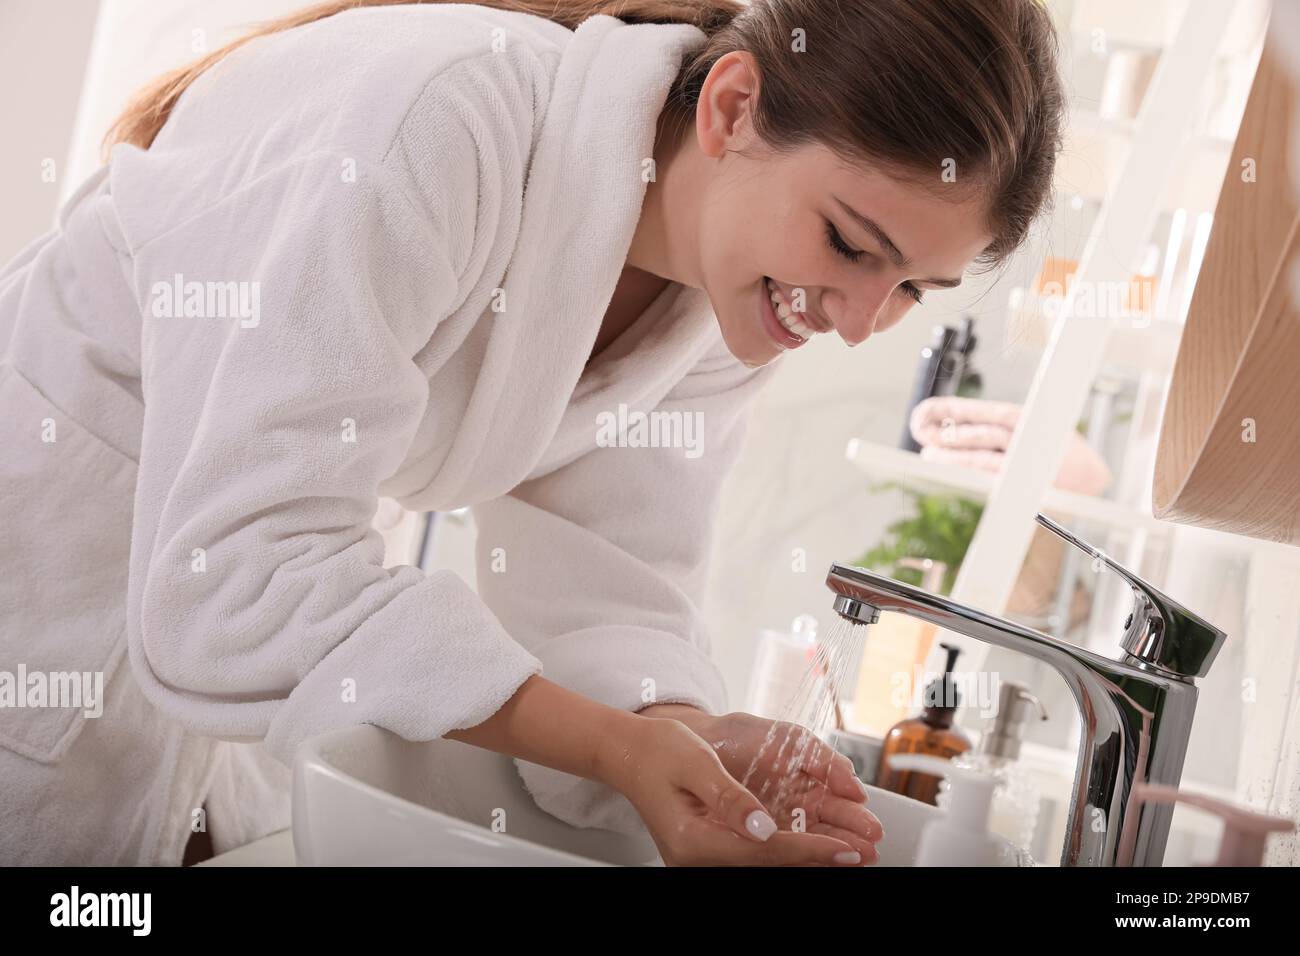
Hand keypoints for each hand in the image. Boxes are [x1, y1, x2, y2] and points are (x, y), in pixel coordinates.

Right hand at [598, 709, 869, 866]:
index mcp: (694, 841)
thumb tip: (762, 826)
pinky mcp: (708, 848)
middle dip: (817, 859)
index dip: (808, 850)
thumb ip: (729, 796)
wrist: (629, 753)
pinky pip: (754, 855)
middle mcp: (697, 857)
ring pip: (765, 863)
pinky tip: (812, 847)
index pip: (764, 851)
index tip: (843, 849)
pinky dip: (787, 851)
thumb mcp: (696, 763)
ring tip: (848, 854)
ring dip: (806, 857)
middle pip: (769, 865)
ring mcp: (702, 857)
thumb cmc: (657, 752)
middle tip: (861, 855)